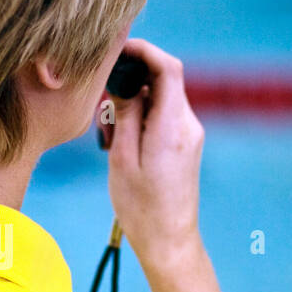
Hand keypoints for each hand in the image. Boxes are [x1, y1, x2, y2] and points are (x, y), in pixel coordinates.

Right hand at [102, 38, 204, 271]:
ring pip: (159, 98)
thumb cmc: (141, 207)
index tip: (118, 49)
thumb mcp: (122, 158)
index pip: (168, 68)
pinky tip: (121, 143)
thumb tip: (123, 79)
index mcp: (172, 127)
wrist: (168, 241)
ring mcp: (189, 134)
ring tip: (109, 135)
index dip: (144, 50)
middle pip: (162, 80)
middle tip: (102, 109)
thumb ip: (126, 114)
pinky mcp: (185, 144)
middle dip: (130, 82)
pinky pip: (162, 116)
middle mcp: (187, 125)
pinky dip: (140, 118)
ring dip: (132, 104)